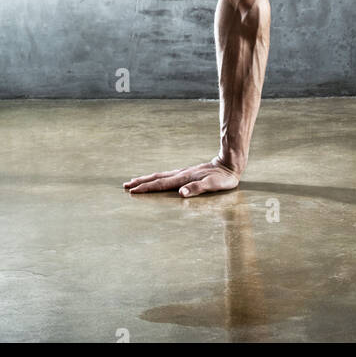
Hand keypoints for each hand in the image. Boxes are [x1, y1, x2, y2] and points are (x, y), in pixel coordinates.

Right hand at [124, 158, 241, 197]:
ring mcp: (183, 173)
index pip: (161, 184)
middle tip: (125, 185)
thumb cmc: (223, 177)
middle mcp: (181, 175)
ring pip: (160, 176)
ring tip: (135, 181)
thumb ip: (197, 188)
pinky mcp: (187, 174)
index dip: (146, 188)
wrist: (229, 163)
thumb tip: (181, 193)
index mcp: (184, 178)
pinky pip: (167, 176)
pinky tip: (156, 180)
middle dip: (141, 182)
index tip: (132, 191)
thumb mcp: (213, 185)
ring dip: (147, 179)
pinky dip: (157, 178)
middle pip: (157, 178)